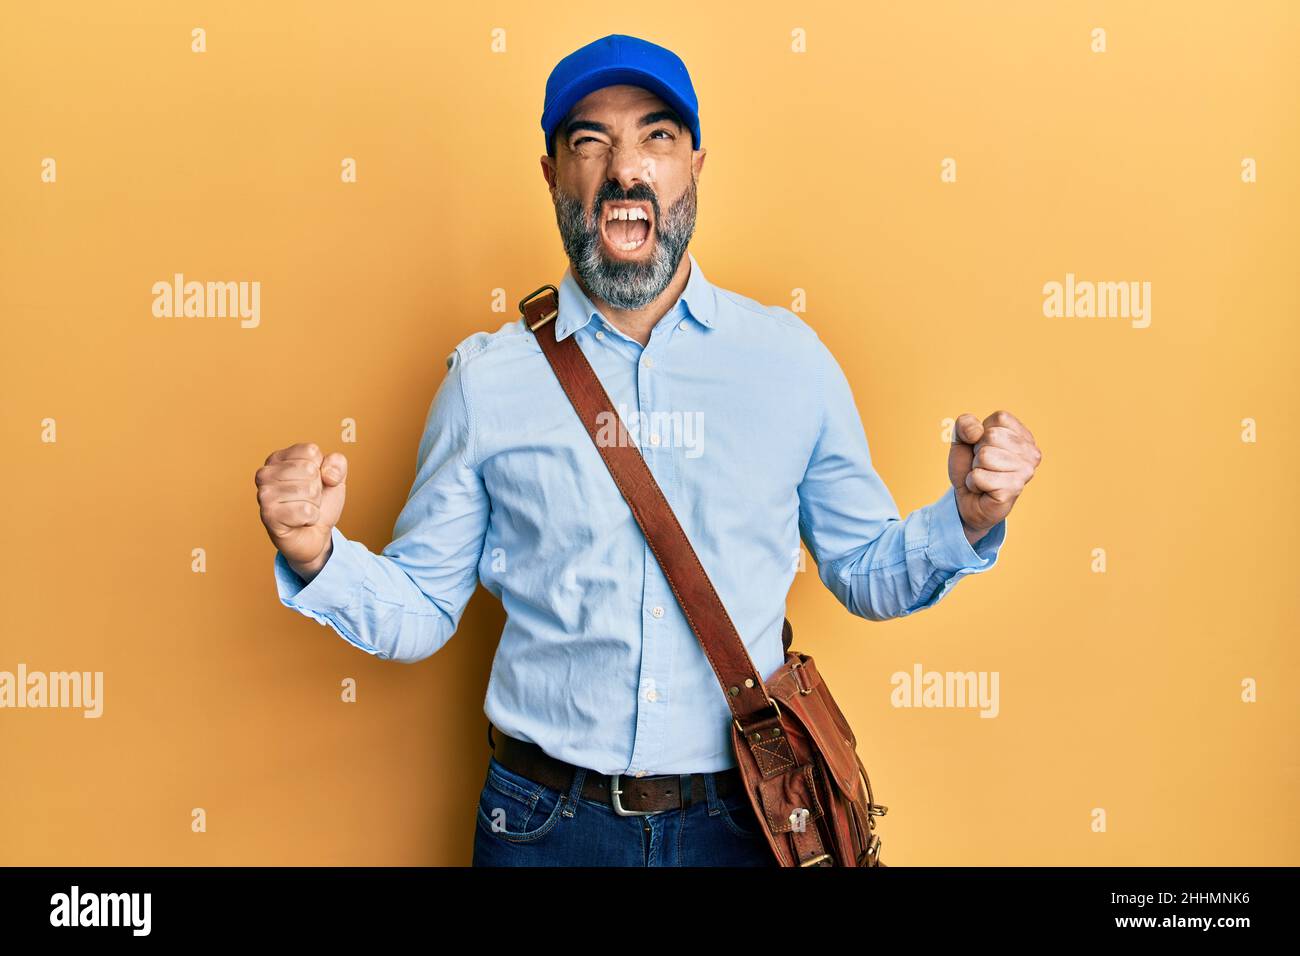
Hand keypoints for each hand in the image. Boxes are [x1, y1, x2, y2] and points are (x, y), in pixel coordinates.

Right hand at [255, 442, 348, 578]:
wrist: (314, 535)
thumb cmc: (320, 502)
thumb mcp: (335, 477)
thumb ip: (337, 463)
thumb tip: (327, 474)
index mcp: (278, 458)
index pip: (311, 451)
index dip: (322, 468)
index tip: (314, 481)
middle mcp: (265, 473)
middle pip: (310, 470)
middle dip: (317, 488)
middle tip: (308, 499)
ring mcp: (264, 495)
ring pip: (309, 491)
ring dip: (314, 504)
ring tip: (303, 509)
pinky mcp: (268, 516)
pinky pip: (306, 511)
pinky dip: (311, 518)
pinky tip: (300, 521)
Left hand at [948, 410, 1040, 540]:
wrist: (968, 499)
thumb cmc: (970, 467)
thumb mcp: (962, 439)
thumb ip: (965, 424)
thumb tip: (977, 431)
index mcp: (1024, 436)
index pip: (1000, 418)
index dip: (982, 432)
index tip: (984, 447)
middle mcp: (1031, 453)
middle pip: (992, 436)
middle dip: (977, 451)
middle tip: (983, 465)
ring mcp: (1025, 472)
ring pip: (985, 456)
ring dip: (975, 468)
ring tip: (984, 476)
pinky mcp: (1013, 489)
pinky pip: (979, 476)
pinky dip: (973, 482)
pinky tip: (983, 489)